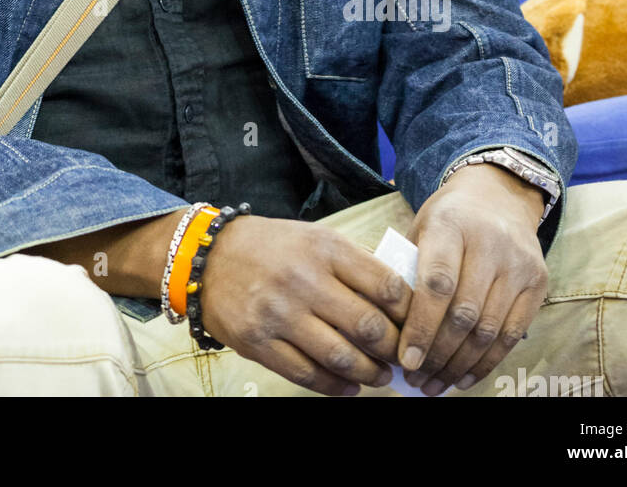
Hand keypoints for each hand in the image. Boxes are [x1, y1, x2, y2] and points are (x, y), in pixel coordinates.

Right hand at [199, 215, 412, 395]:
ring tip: (380, 376)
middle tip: (404, 358)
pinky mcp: (259, 342)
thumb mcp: (315, 238)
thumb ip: (354, 264)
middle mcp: (303, 280)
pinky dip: (336, 387)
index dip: (411, 313)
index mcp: (324, 248)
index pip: (386, 286)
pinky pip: (308, 375)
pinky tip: (349, 387)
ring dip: (370, 374)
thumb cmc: (271, 246)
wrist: (208, 256)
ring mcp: (280, 314)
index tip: (418, 325)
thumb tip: (401, 299)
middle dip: (395, 350)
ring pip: (342, 358)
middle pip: (369, 326)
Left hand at [397, 164, 548, 394]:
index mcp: (451, 224)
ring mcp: (519, 264)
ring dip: (460, 364)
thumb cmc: (448, 218)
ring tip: (435, 384)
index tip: (405, 359)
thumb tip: (388, 328)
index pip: (437, 283)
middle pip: (464, 313)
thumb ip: (409, 270)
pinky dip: (487, 362)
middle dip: (438, 354)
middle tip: (417, 378)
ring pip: (489, 329)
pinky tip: (464, 377)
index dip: (421, 326)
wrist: (499, 194)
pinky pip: (513, 333)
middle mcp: (490, 243)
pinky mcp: (539, 282)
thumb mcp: (421, 228)